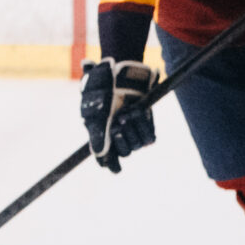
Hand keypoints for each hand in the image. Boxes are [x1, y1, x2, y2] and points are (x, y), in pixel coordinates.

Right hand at [79, 58, 159, 172]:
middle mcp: (118, 136)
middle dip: (121, 141)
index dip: (113, 165)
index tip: (116, 169)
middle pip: (125, 153)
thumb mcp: (95, 112)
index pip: (109, 160)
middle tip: (116, 125)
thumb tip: (100, 153)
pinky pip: (149, 137)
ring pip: (137, 145)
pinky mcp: (147, 125)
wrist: (119, 74)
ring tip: (125, 113)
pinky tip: (137, 111)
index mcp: (101, 136)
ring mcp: (133, 131)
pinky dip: (143, 126)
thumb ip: (97, 134)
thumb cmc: (102, 91)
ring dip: (132, 131)